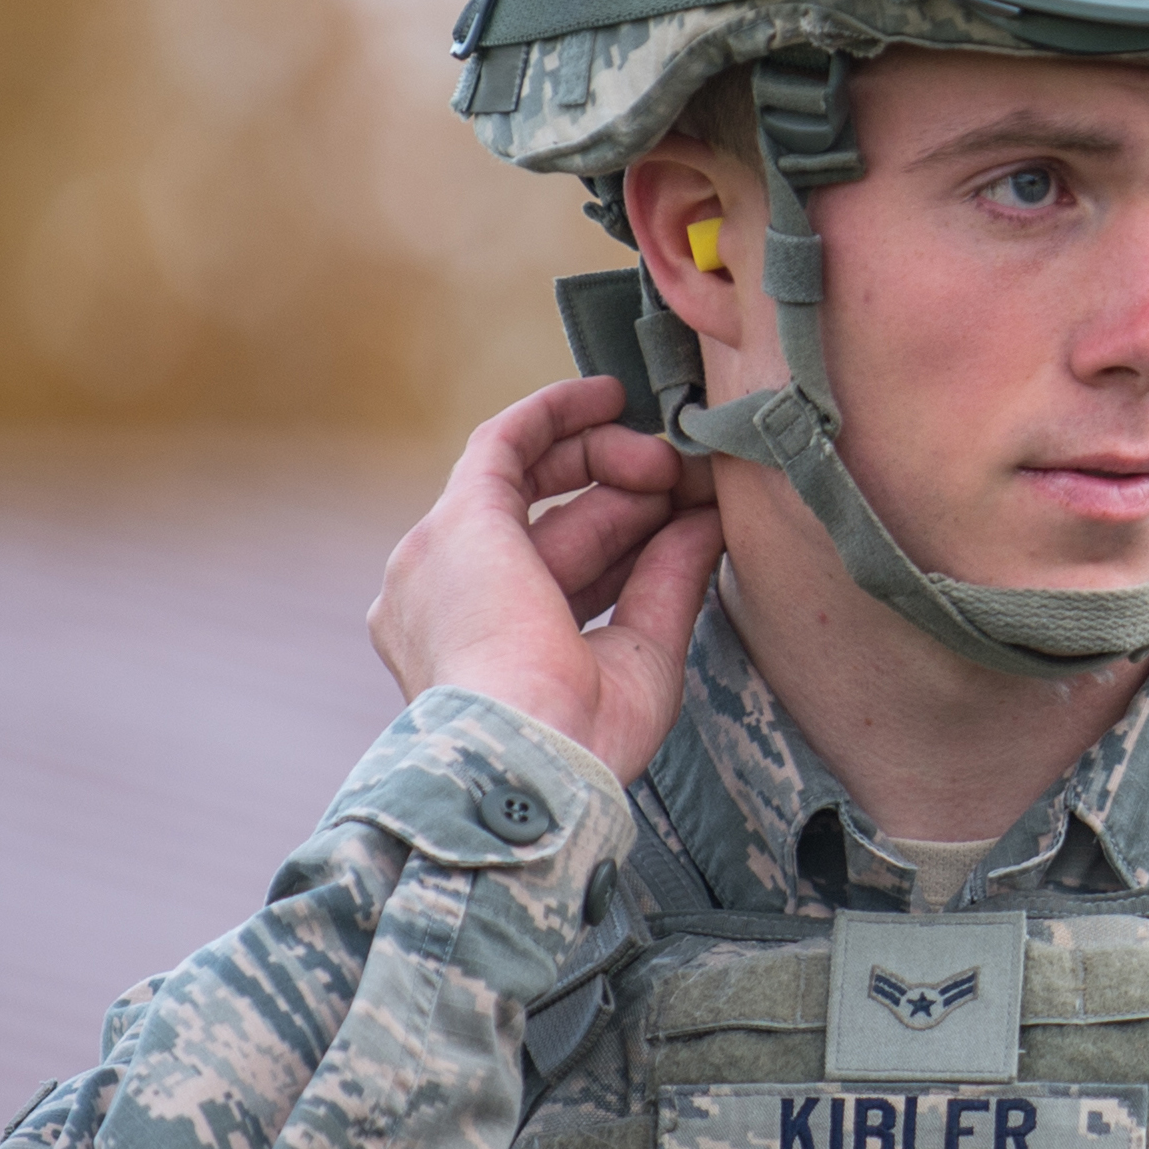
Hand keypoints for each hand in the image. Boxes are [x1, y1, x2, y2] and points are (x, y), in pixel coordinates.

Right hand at [369, 377, 725, 784]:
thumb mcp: (643, 651)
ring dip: (608, 461)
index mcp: (481, 648)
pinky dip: (554, 414)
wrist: (530, 753)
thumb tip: (707, 522)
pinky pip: (501, 443)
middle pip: (550, 524)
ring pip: (530, 482)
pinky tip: (607, 396)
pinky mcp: (458, 522)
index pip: (566, 573)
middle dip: (626, 498)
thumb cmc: (582, 736)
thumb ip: (667, 580)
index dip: (631, 539)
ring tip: (671, 460)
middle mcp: (445, 600)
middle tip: (689, 486)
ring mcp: (441, 558)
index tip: (691, 517)